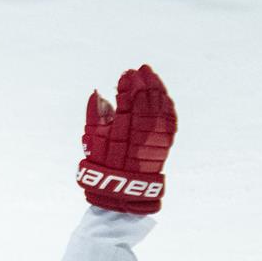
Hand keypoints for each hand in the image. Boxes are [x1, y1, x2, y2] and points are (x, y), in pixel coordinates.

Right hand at [78, 64, 176, 213]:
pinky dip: (166, 104)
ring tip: (152, 76)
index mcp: (121, 132)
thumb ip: (94, 115)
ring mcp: (156, 138)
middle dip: (145, 82)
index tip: (125, 74)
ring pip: (161, 107)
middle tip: (141, 69)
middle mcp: (141, 134)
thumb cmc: (102, 164)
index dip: (128, 85)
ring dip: (158, 89)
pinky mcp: (165, 143)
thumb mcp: (91, 140)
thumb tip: (99, 93)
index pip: (128, 101)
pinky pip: (170, 119)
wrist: (123, 191)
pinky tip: (163, 94)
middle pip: (147, 101)